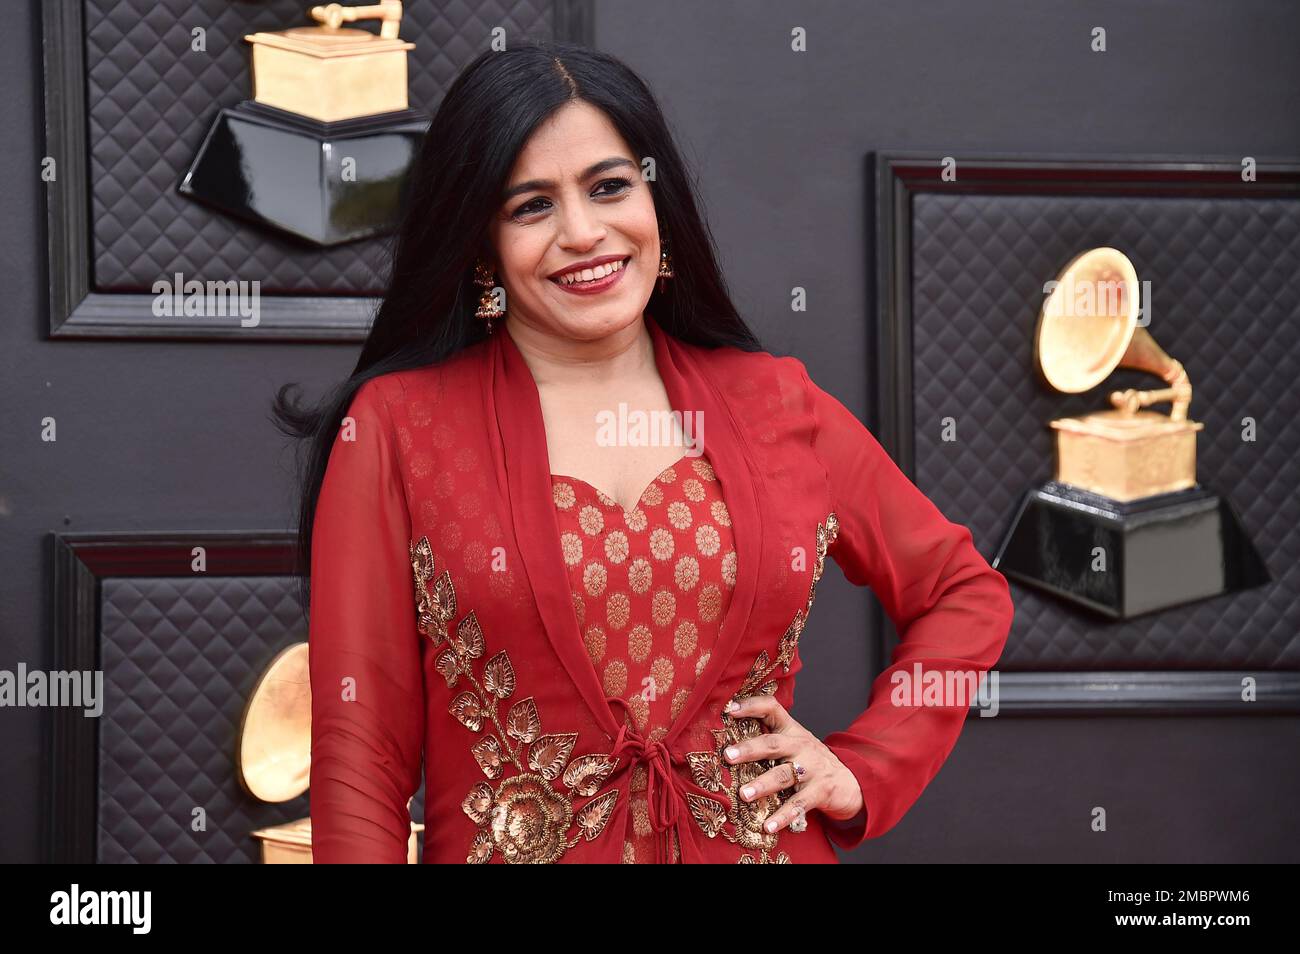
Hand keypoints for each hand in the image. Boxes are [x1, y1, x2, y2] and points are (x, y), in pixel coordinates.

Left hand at [722, 694, 863, 833]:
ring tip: (744, 794)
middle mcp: (801, 745)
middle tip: (728, 756)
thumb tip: (727, 742)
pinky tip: (768, 826)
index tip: (729, 709)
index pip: (772, 708)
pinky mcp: (820, 791)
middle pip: (773, 744)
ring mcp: (812, 768)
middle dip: (749, 749)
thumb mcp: (793, 743)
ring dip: (762, 784)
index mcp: (791, 730)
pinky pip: (798, 804)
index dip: (751, 706)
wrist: (849, 782)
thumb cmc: (810, 761)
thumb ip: (768, 739)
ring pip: (783, 775)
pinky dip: (783, 816)